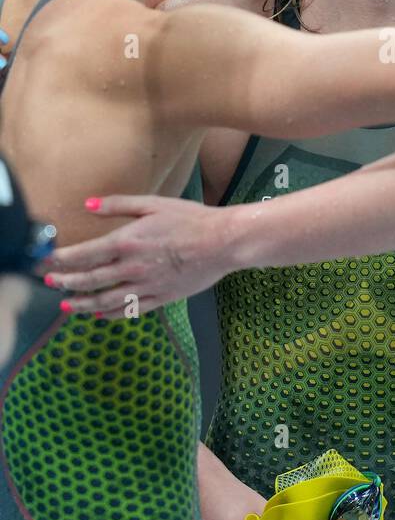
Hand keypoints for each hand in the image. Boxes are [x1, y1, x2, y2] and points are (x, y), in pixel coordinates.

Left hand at [42, 196, 230, 314]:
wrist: (222, 242)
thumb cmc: (190, 218)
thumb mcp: (153, 204)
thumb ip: (118, 205)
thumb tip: (87, 205)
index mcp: (128, 242)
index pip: (85, 255)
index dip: (61, 261)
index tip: (46, 262)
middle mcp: (132, 267)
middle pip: (90, 280)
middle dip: (66, 283)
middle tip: (50, 284)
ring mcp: (146, 286)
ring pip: (106, 300)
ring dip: (83, 304)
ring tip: (67, 305)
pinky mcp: (161, 298)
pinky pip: (130, 310)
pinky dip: (111, 314)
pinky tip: (100, 314)